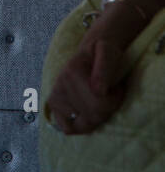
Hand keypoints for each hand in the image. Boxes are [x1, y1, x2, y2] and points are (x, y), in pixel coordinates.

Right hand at [45, 0, 164, 133]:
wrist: (92, 45)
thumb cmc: (104, 49)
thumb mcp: (108, 51)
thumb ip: (104, 69)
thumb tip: (98, 90)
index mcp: (73, 71)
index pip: (99, 103)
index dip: (115, 99)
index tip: (117, 88)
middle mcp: (62, 82)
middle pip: (91, 115)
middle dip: (106, 109)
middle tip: (109, 94)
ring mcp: (57, 92)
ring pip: (81, 124)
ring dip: (94, 116)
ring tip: (98, 100)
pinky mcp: (54, 101)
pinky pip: (63, 124)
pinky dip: (73, 126)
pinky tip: (82, 119)